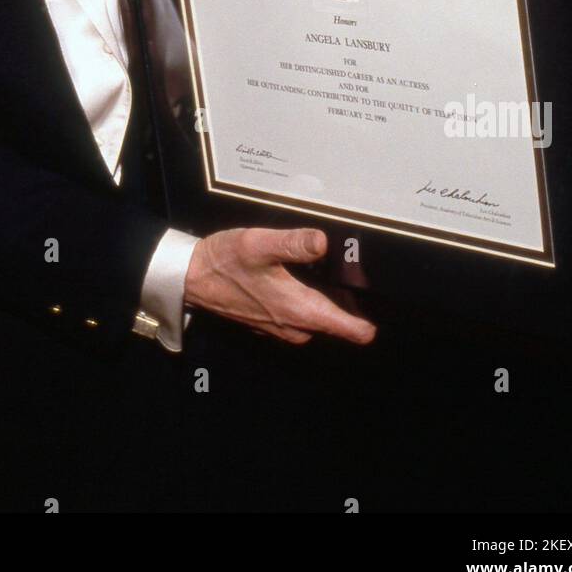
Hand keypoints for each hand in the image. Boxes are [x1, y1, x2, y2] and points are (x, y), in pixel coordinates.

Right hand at [184, 226, 376, 345]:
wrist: (190, 277)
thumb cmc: (225, 261)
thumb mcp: (259, 244)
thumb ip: (293, 243)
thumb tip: (324, 242)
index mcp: (300, 311)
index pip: (351, 329)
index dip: (369, 318)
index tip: (381, 302)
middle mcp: (295, 326)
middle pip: (338, 321)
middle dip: (349, 302)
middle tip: (354, 273)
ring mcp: (281, 328)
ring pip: (319, 318)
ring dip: (327, 300)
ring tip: (333, 273)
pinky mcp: (269, 322)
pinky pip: (300, 317)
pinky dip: (307, 301)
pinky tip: (303, 278)